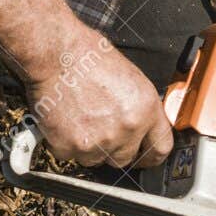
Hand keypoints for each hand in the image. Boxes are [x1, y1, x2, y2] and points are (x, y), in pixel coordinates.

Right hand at [20, 22, 173, 168]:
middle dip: (114, 148)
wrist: (55, 55)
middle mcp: (126, 129)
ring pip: (96, 160)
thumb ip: (140, 109)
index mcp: (145, 110)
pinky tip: (66, 121)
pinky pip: (71, 156)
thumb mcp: (131, 77)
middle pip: (125, 159)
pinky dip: (66, 143)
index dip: (150, 156)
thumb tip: (142, 128)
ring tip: (80, 118)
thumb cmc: (88, 57)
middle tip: (100, 127)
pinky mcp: (71, 147)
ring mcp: (99, 141)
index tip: (144, 158)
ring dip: (90, 147)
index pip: (160, 148)